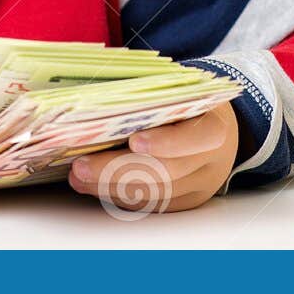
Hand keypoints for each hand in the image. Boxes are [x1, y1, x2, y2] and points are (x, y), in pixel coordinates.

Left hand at [66, 99, 238, 213]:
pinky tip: (92, 186)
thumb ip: (151, 93)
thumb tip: (100, 90)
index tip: (134, 140)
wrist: (215, 127)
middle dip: (118, 170)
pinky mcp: (184, 202)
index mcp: (215, 125)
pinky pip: (149, 204)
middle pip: (166, 172)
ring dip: (111, 187)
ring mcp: (199, 185)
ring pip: (154, 194)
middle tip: (81, 166)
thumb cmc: (188, 101)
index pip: (197, 138)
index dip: (167, 142)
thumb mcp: (179, 89)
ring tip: (78, 176)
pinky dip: (118, 195)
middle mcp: (211, 160)